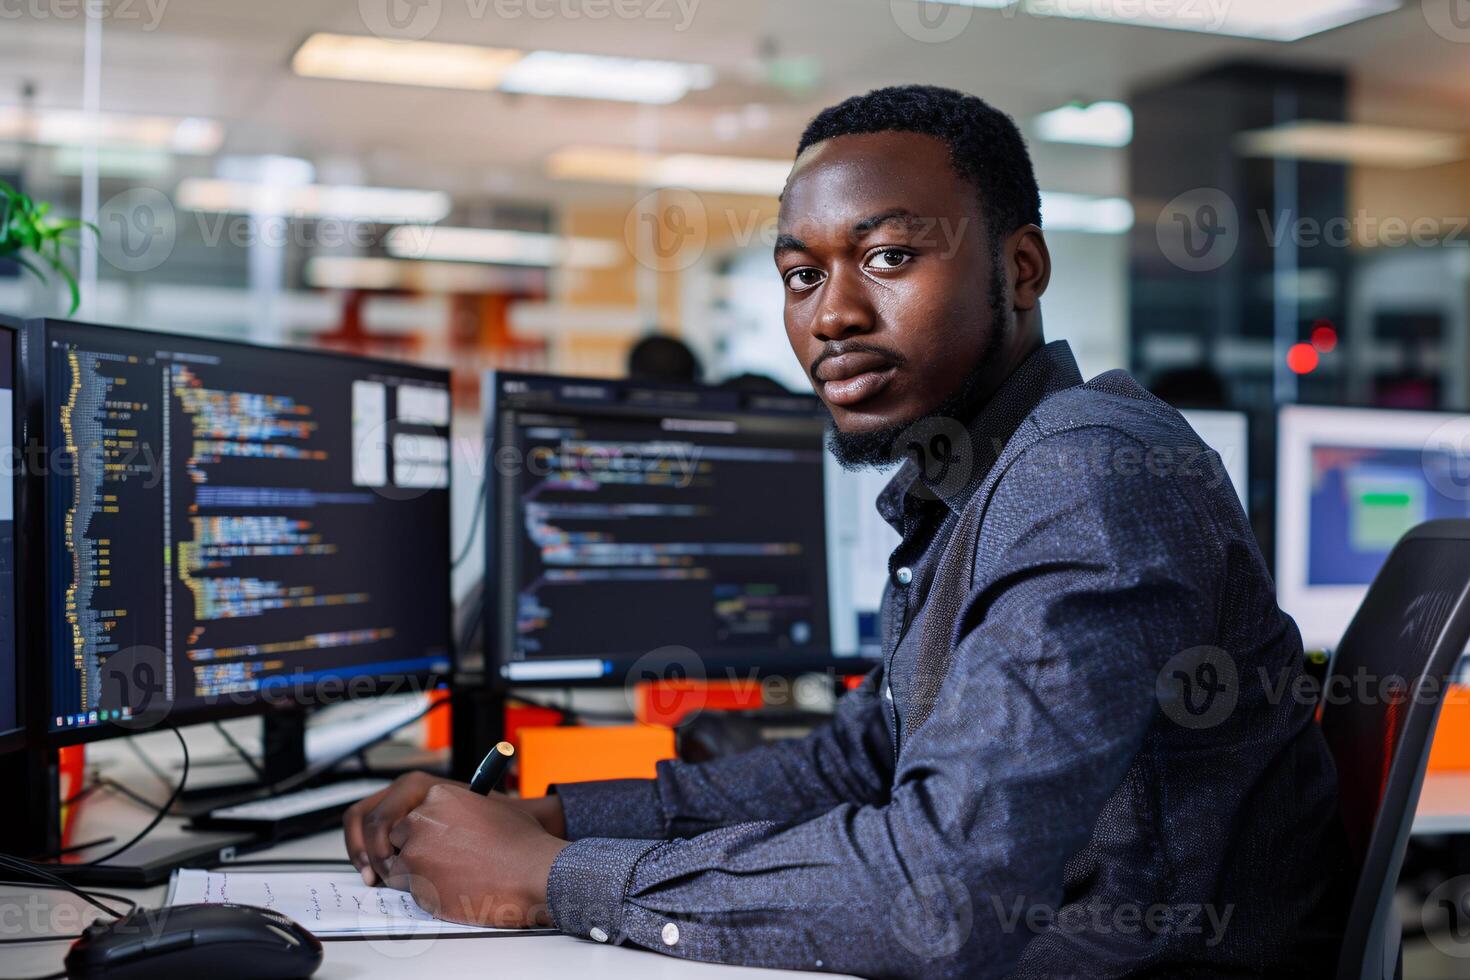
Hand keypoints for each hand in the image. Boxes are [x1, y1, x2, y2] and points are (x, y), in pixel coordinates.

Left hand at [384, 783, 568, 927]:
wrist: (532, 871)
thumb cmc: (520, 841)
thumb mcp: (485, 808)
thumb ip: (456, 812)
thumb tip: (446, 825)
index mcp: (436, 797)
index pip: (409, 817)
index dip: (421, 834)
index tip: (433, 843)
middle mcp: (420, 823)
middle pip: (397, 842)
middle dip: (414, 854)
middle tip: (440, 864)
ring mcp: (416, 856)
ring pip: (400, 871)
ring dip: (418, 877)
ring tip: (452, 879)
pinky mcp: (420, 888)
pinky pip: (414, 895)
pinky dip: (430, 897)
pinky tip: (457, 892)